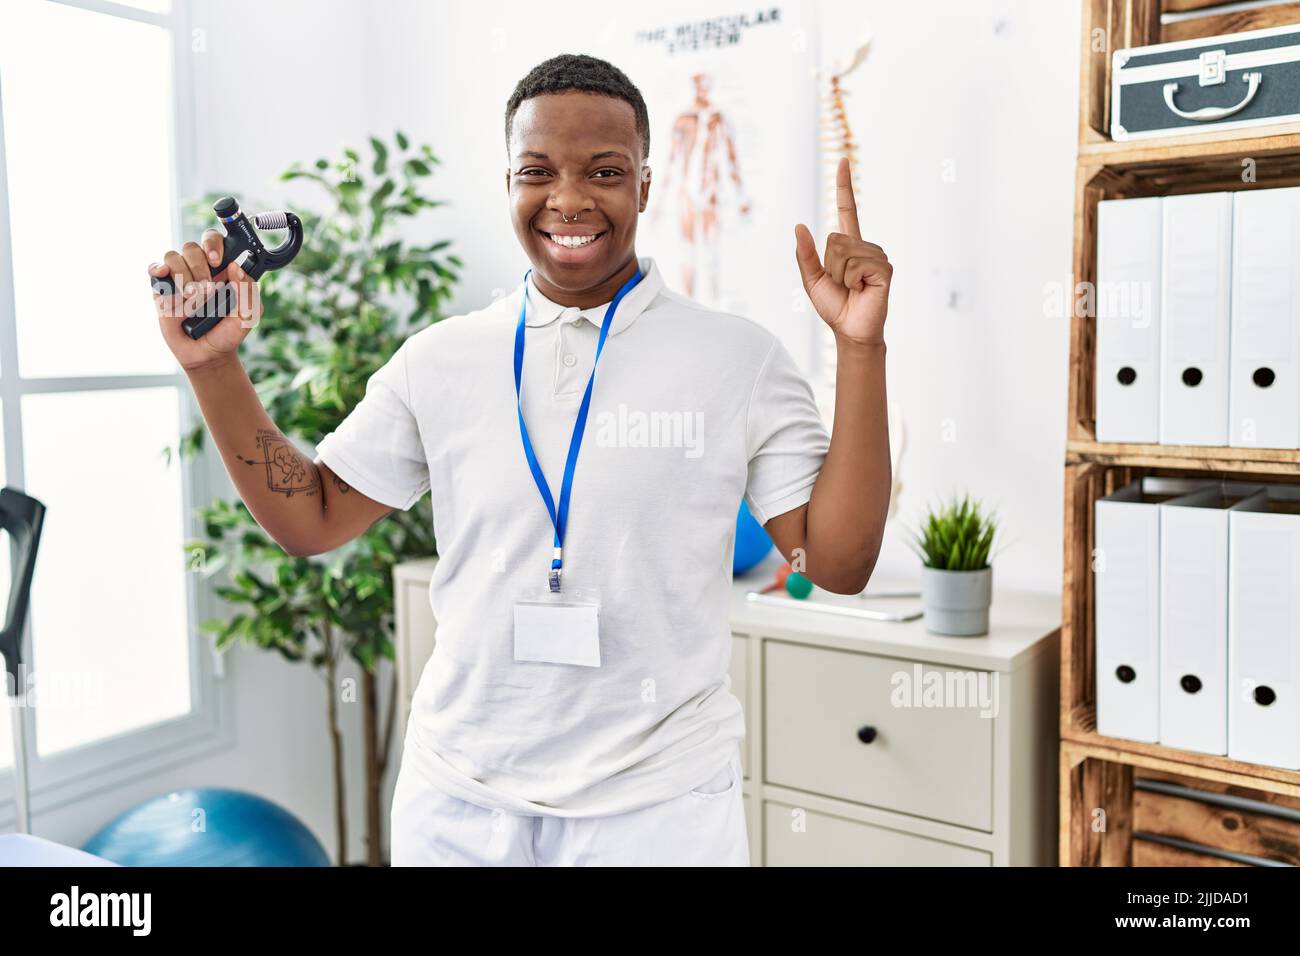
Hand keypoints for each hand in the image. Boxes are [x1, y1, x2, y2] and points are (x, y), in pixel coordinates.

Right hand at [149, 228, 262, 371]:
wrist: (208, 354)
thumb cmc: (228, 333)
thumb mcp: (248, 315)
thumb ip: (247, 290)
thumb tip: (235, 267)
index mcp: (221, 270)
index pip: (214, 241)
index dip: (214, 244)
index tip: (217, 260)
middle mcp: (199, 270)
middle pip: (192, 248)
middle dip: (199, 266)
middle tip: (207, 289)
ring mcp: (179, 279)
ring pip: (174, 257)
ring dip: (184, 275)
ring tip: (193, 298)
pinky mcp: (162, 290)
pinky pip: (154, 269)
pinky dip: (157, 269)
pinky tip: (164, 276)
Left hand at [794, 157, 890, 346]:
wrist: (850, 331)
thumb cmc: (835, 307)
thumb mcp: (813, 280)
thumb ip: (805, 255)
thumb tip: (799, 226)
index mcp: (849, 246)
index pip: (847, 210)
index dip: (843, 186)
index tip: (842, 161)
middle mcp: (865, 246)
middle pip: (833, 239)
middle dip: (829, 266)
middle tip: (842, 284)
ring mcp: (877, 256)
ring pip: (843, 251)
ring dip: (839, 275)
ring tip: (852, 288)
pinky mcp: (884, 268)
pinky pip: (854, 265)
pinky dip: (850, 280)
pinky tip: (862, 289)